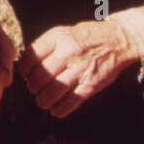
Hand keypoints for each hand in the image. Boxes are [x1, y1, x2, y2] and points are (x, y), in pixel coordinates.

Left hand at [18, 20, 137, 118]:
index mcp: (58, 37)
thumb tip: (27, 66)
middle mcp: (68, 53)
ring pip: (52, 92)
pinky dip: (60, 110)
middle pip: (40, 77)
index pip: (31, 57)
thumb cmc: (88, 37)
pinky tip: (56, 111)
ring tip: (43, 102)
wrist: (119, 40)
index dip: (24, 70)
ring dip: (43, 101)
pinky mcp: (91, 84)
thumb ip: (47, 47)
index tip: (26, 75)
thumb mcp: (65, 32)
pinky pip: (70, 102)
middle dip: (33, 88)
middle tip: (35, 90)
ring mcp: (80, 69)